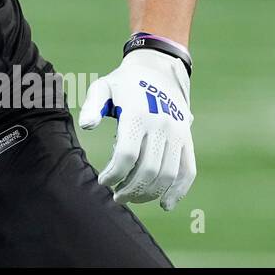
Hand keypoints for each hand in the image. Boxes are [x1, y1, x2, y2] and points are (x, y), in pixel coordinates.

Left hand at [77, 48, 195, 210]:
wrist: (158, 70)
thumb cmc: (123, 83)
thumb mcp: (102, 87)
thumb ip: (92, 106)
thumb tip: (86, 126)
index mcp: (138, 113)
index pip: (127, 154)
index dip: (114, 173)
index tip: (103, 181)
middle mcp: (162, 125)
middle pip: (148, 169)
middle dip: (130, 189)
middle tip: (116, 196)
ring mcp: (178, 134)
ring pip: (168, 175)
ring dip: (150, 193)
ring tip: (131, 197)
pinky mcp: (187, 140)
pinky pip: (188, 170)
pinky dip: (179, 191)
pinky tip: (165, 204)